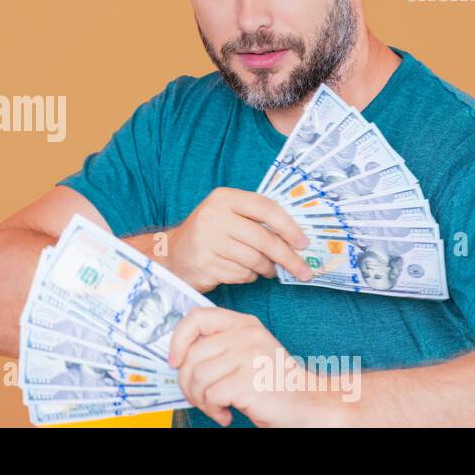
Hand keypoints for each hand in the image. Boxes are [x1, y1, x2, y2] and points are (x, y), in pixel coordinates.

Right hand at [164, 187, 313, 293]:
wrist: (171, 254)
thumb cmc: (209, 234)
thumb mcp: (227, 214)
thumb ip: (256, 219)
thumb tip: (296, 238)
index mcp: (224, 198)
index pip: (265, 208)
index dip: (289, 226)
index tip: (304, 243)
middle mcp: (214, 216)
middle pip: (264, 239)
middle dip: (288, 257)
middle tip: (303, 270)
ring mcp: (207, 241)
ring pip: (255, 260)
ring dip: (266, 269)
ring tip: (267, 269)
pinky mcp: (205, 264)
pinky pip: (241, 274)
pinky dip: (248, 277)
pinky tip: (243, 272)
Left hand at [167, 307, 351, 426]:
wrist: (309, 403)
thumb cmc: (272, 382)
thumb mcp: (246, 353)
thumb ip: (218, 347)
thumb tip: (177, 358)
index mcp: (243, 323)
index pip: (197, 316)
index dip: (178, 339)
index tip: (174, 360)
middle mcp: (245, 334)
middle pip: (192, 354)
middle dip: (187, 383)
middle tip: (199, 398)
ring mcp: (248, 356)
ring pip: (198, 376)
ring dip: (201, 400)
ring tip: (216, 407)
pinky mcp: (248, 381)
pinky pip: (211, 395)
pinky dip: (214, 410)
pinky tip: (227, 414)